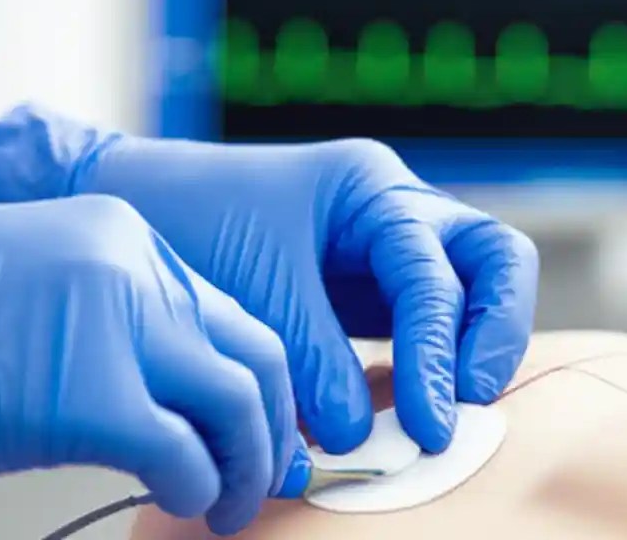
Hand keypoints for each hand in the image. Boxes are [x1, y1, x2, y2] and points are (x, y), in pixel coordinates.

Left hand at [0, 106, 537, 453]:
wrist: (132, 202)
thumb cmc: (188, 219)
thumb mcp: (255, 288)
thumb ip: (313, 361)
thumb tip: (355, 438)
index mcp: (371, 188)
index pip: (435, 274)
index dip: (437, 353)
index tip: (428, 425)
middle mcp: (393, 210)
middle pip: (494, 260)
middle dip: (492, 335)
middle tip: (464, 405)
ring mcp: (385, 248)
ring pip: (471, 289)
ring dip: (468, 351)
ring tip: (441, 414)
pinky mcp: (365, 288)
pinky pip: (422, 321)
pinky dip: (427, 362)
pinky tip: (407, 407)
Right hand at [0, 196, 299, 533]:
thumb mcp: (35, 282)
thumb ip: (112, 316)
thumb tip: (171, 390)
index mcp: (124, 236)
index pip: (227, 312)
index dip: (252, 381)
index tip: (251, 431)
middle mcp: (133, 266)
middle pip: (255, 352)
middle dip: (271, 427)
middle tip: (259, 478)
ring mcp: (114, 324)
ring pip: (239, 403)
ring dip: (245, 468)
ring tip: (224, 507)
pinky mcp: (86, 394)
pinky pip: (183, 452)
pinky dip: (195, 488)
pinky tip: (179, 502)